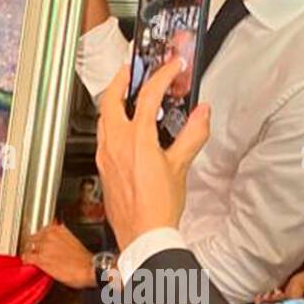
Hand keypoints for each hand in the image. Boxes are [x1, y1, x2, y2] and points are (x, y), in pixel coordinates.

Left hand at [21, 221, 96, 288]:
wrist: (90, 269)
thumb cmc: (85, 259)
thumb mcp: (72, 240)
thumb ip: (61, 237)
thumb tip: (55, 241)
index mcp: (57, 228)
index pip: (41, 230)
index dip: (39, 238)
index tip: (38, 242)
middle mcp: (49, 235)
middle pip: (33, 238)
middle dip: (34, 245)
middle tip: (35, 251)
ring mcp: (44, 246)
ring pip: (29, 247)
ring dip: (30, 253)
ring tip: (32, 258)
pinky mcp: (41, 259)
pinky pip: (27, 258)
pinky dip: (26, 260)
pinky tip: (28, 263)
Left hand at [95, 58, 209, 251]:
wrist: (143, 236)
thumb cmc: (158, 207)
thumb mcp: (181, 167)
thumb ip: (192, 135)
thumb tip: (202, 113)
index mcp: (135, 139)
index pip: (147, 96)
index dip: (161, 76)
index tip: (171, 67)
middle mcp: (114, 144)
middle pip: (110, 99)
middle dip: (120, 80)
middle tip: (131, 70)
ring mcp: (105, 155)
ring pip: (103, 118)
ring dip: (113, 101)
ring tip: (125, 95)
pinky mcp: (102, 167)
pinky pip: (102, 136)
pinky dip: (111, 123)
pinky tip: (122, 128)